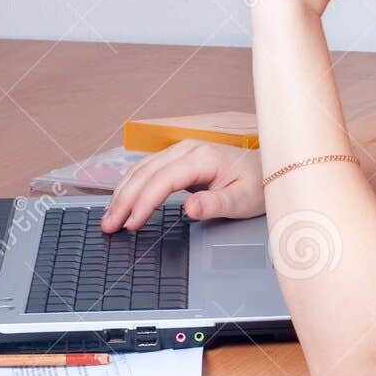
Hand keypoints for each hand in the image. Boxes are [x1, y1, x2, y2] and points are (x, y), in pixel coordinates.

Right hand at [99, 141, 264, 231]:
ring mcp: (180, 152)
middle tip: (109, 225)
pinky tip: (122, 202)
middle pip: (145, 173)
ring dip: (123, 193)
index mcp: (202, 157)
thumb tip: (189, 209)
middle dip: (124, 200)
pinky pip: (147, 171)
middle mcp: (187, 150)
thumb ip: (215, 204)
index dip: (144, 202)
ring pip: (141, 170)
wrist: (267, 169)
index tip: (131, 224)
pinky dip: (131, 187)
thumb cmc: (257, 184)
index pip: (163, 180)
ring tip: (109, 217)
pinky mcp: (177, 160)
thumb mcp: (242, 200)